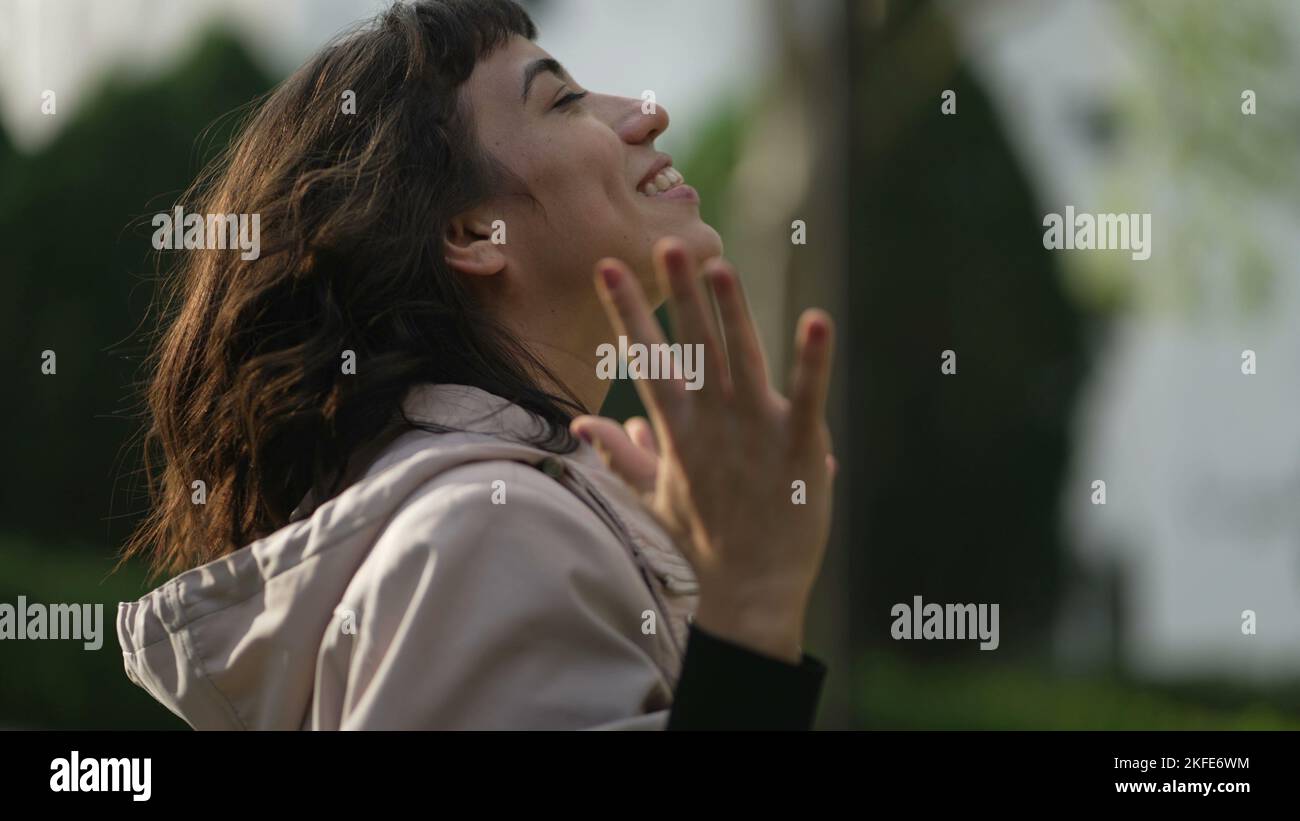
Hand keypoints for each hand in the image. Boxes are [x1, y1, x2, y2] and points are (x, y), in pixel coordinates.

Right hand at [575, 237, 835, 662]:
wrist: (750, 591)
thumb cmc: (702, 541)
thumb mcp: (653, 494)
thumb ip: (621, 453)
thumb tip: (585, 425)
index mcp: (677, 429)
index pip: (647, 359)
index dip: (626, 311)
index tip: (607, 268)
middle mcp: (712, 423)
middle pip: (693, 347)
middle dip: (678, 296)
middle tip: (667, 246)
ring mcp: (757, 433)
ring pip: (742, 359)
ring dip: (730, 312)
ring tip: (718, 266)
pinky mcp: (801, 447)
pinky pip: (809, 395)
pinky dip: (813, 359)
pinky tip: (816, 320)